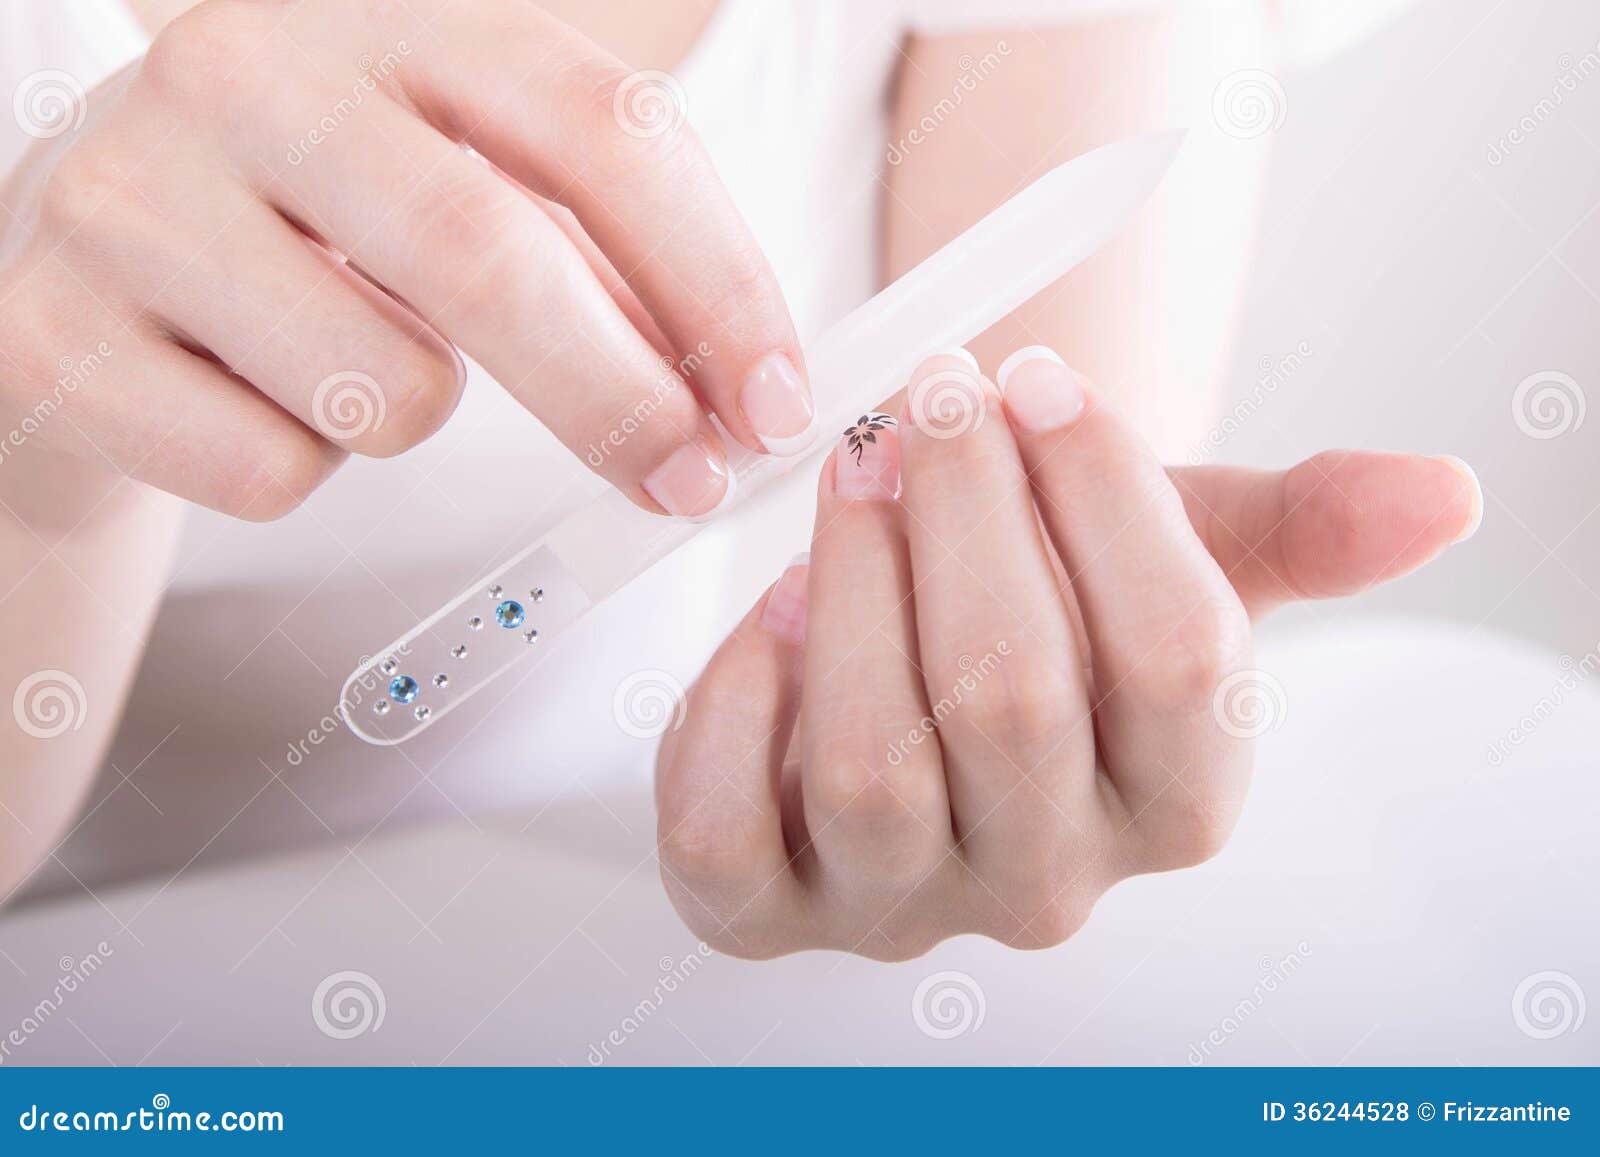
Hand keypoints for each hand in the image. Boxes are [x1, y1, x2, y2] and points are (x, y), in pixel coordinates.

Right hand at [0, 0, 812, 518]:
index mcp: (386, 20)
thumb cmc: (318, 233)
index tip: (776, 401)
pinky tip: (249, 403)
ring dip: (417, 426)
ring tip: (352, 371)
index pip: (595, 126)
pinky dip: (302, 474)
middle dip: (621, 398)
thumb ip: (597, 265)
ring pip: (385, 392)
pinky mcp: (56, 337)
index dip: (714, 276)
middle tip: (689, 484)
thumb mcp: (457, 194)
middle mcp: (247, 73)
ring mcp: (132, 199)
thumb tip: (741, 393)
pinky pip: (273, 474)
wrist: (88, 264)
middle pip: (486, 252)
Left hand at [655, 348, 1479, 958]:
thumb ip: (1303, 529)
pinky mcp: (763, 908)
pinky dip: (733, 709)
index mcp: (1176, 803)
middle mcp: (1046, 880)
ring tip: (853, 474)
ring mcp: (897, 904)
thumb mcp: (1180, 549)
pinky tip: (768, 616)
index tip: (1035, 376)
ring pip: (872, 763)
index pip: (1180, 660)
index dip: (1105, 494)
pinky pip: (728, 840)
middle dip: (966, 511)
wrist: (928, 652)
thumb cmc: (1059, 595)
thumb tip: (1446, 492)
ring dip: (854, 582)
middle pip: (1015, 699)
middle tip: (931, 395)